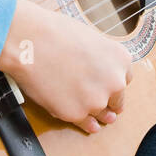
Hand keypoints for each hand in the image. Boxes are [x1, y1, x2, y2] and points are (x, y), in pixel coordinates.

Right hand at [0, 0, 133, 133]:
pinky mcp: (76, 114)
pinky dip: (81, 122)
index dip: (112, 83)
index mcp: (121, 60)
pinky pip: (83, 122)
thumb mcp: (90, 39)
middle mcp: (115, 82)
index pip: (124, 80)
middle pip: (116, 100)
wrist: (31, 41)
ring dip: (96, 113)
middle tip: (96, 99)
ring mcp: (96, 100)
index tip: (105, 85)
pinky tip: (82, 120)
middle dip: (107, 100)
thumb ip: (100, 59)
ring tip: (91, 113)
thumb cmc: (55, 34)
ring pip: (100, 114)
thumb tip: (99, 74)